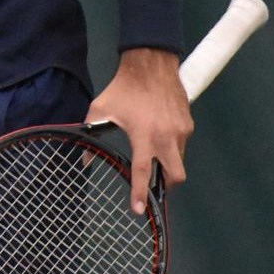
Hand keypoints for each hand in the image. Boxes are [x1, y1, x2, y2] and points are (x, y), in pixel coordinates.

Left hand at [85, 47, 193, 214]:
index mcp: (144, 135)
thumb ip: (92, 133)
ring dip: (168, 165)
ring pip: (180, 161)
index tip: (139, 210)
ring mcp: (181, 131)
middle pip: (175, 176)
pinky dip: (173, 148)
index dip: (140, 193)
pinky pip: (182, 145)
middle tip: (153, 186)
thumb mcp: (101, 110)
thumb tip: (84, 158)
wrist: (151, 64)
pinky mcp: (189, 123)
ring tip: (154, 156)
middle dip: (165, 186)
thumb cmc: (123, 88)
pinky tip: (160, 136)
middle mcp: (167, 137)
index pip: (143, 171)